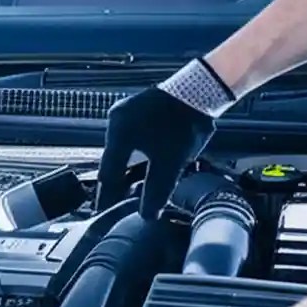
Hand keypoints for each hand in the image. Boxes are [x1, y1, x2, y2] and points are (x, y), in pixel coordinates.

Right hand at [96, 58, 232, 218]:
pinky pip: (131, 136)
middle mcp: (117, 120)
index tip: (104, 210)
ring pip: (122, 149)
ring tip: (132, 186)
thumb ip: (157, 191)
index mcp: (119, 134)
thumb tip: (147, 215)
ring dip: (127, 167)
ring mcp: (127, 111)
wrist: (202, 91)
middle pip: (113, 161)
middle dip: (117, 182)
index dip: (108, 195)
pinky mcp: (140, 107)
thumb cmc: (184, 124)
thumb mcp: (171, 164)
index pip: (108, 173)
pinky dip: (135, 153)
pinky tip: (144, 163)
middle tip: (118, 200)